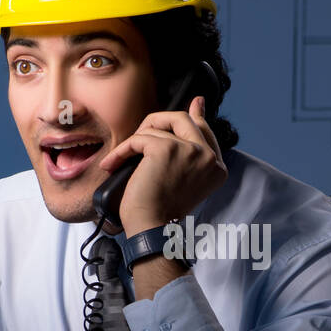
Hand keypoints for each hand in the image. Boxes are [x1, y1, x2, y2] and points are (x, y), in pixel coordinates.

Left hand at [98, 96, 226, 235]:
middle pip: (184, 119)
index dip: (197, 115)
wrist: (151, 228)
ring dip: (136, 141)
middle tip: (141, 136)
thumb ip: (190, 148)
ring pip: (158, 127)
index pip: (206, 131)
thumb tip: (198, 106)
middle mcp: (209, 157)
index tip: (197, 102)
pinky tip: (114, 165)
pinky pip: (139, 138)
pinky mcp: (167, 149)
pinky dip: (122, 151)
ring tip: (124, 160)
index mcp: (216, 167)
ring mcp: (191, 151)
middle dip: (158, 122)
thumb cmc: (161, 210)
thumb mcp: (183, 178)